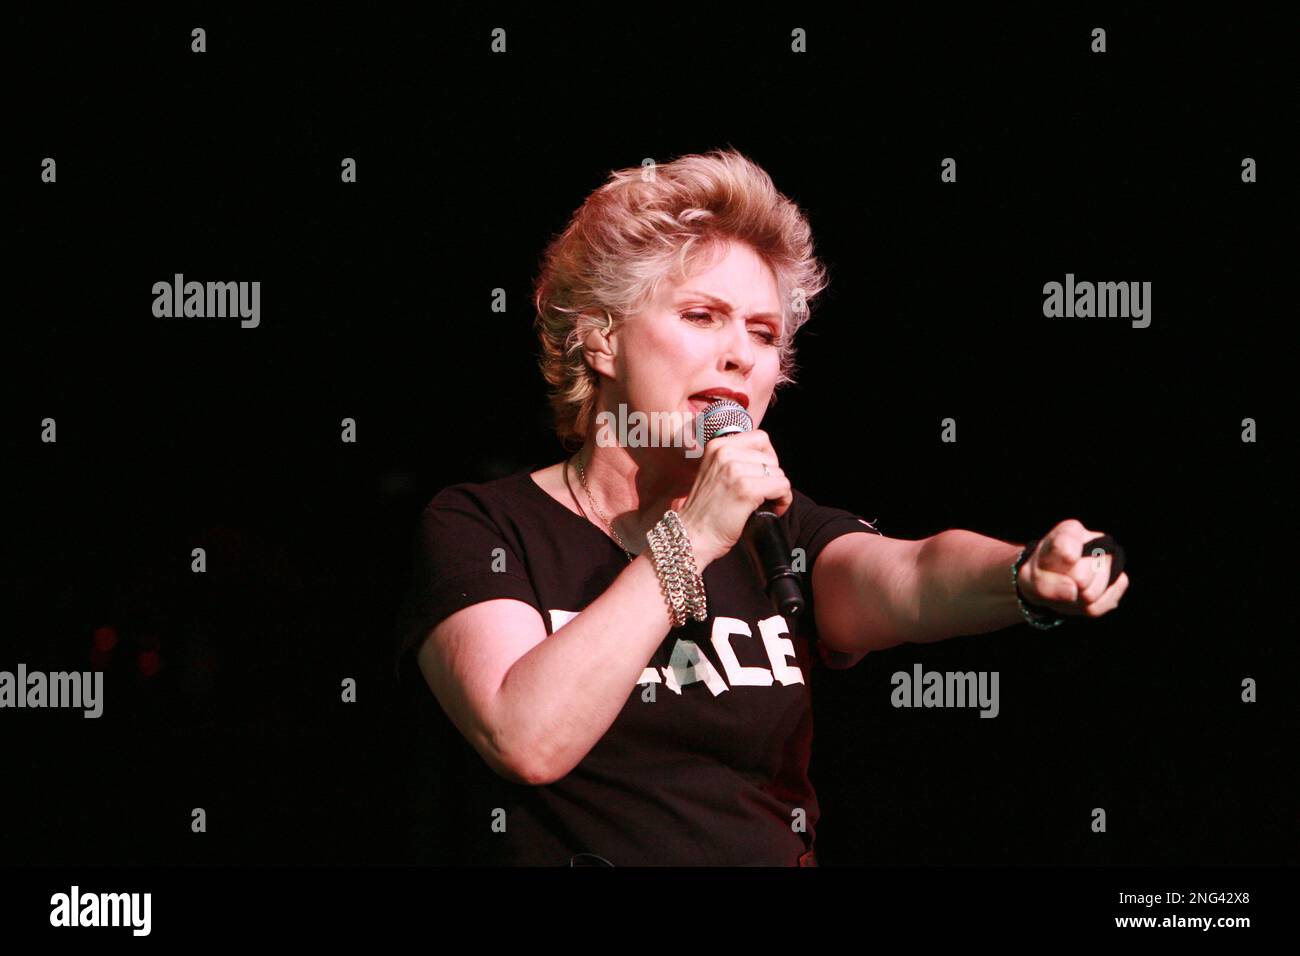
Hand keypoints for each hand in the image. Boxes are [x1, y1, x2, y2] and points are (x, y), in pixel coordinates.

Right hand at [677, 429, 791, 567]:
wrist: (692, 536)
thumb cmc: (705, 511)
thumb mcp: (714, 473)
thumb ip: (735, 461)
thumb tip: (768, 461)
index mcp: (717, 446)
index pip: (760, 439)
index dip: (767, 458)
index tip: (762, 475)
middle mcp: (725, 453)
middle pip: (771, 458)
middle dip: (772, 478)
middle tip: (764, 495)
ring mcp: (735, 470)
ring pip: (778, 473)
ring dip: (778, 491)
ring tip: (765, 504)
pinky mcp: (747, 489)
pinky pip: (782, 487)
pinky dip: (783, 500)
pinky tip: (773, 509)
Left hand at [1017, 519, 1129, 618]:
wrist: (1051, 583)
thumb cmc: (1041, 574)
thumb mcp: (1029, 578)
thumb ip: (1044, 584)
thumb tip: (1073, 592)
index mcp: (1070, 531)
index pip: (1066, 551)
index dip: (1055, 568)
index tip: (1046, 566)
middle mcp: (1096, 542)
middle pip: (1081, 577)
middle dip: (1064, 586)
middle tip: (1057, 581)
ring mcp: (1110, 562)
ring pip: (1092, 593)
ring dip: (1075, 599)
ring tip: (1068, 589)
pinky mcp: (1119, 581)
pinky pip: (1104, 604)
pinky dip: (1087, 607)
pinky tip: (1080, 597)